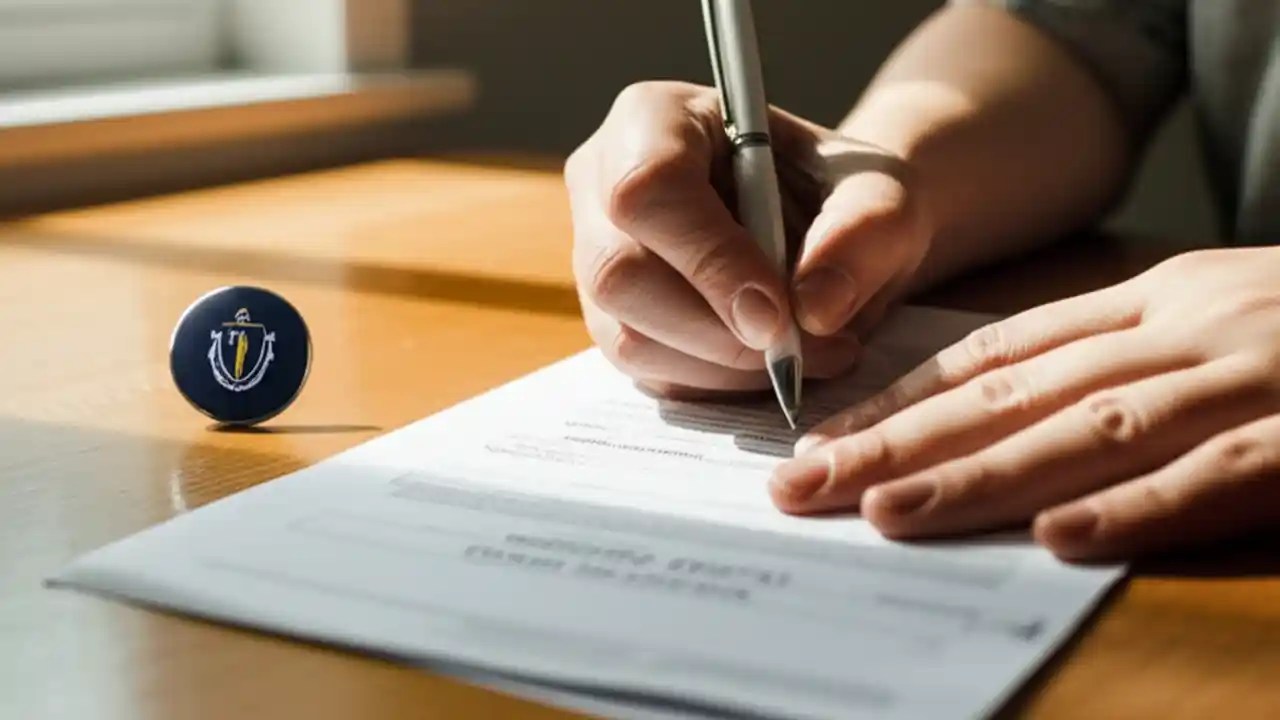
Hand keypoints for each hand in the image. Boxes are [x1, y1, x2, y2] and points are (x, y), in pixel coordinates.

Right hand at [565, 81, 930, 396]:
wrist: (833, 228)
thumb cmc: (847, 191)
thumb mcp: (883, 192)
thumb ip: (864, 232)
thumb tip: (814, 308)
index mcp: (655, 120)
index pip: (647, 187)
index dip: (708, 258)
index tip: (777, 314)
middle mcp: (603, 185)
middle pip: (618, 273)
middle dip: (716, 330)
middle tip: (798, 348)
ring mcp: (597, 259)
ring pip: (627, 336)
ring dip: (724, 367)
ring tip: (806, 355)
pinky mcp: (615, 321)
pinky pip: (649, 373)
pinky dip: (718, 384)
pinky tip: (770, 362)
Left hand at [770, 247, 1279, 560]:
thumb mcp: (1212, 319)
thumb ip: (1116, 359)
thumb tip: (1002, 417)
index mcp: (1155, 297)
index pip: (998, 351)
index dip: (904, 396)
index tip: (826, 439)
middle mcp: (1186, 326)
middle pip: (1013, 391)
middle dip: (898, 441)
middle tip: (805, 484)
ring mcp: (1253, 376)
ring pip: (1090, 429)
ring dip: (980, 473)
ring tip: (886, 511)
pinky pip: (1216, 474)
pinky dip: (1136, 506)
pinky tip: (1057, 535)